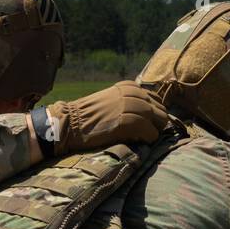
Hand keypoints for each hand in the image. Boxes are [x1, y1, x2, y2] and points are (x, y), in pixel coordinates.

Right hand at [43, 82, 167, 153]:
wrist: (68, 124)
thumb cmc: (89, 116)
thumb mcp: (112, 100)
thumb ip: (131, 102)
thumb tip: (152, 113)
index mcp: (130, 87)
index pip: (157, 100)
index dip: (153, 115)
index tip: (144, 125)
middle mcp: (133, 93)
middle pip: (161, 111)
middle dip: (156, 125)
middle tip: (143, 135)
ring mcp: (131, 106)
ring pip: (160, 122)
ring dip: (153, 133)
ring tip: (138, 138)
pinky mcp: (128, 122)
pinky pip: (151, 134)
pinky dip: (148, 140)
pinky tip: (135, 142)